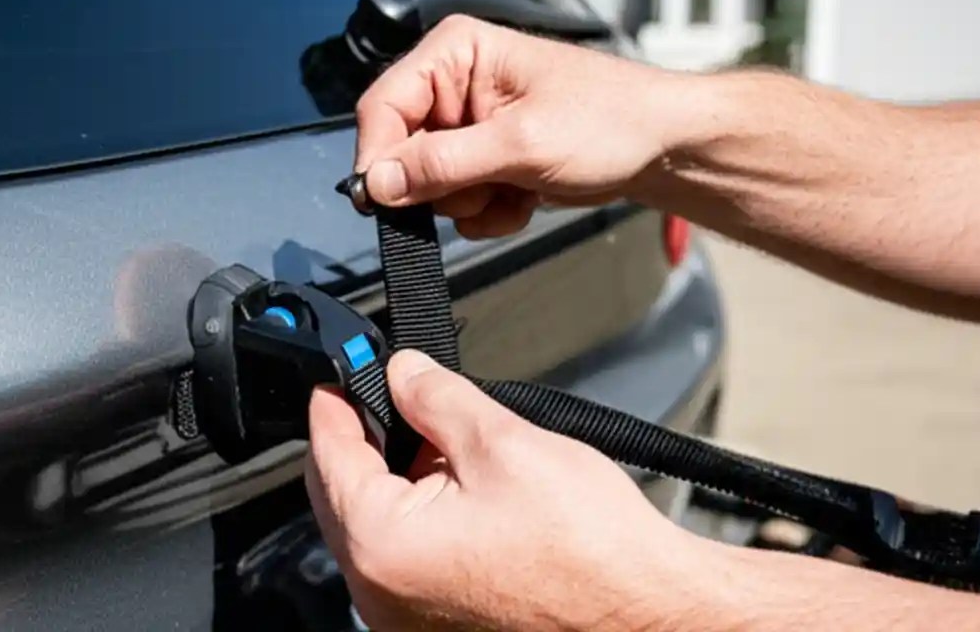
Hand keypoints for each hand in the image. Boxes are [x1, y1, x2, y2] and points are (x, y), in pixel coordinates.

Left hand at [305, 350, 718, 630]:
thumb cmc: (592, 551)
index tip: (336, 378)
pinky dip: (417, 519)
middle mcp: (382, 594)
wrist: (650, 613)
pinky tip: (457, 490)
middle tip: (389, 395)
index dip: (334, 406)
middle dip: (363, 441)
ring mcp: (408, 619)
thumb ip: (436, 398)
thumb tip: (402, 373)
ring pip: (375, 529)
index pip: (329, 459)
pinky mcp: (439, 627)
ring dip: (394, 480)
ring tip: (442, 439)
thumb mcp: (503, 442)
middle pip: (344, 498)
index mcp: (383, 546)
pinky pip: (405, 560)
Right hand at [354, 15, 691, 238]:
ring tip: (517, 186)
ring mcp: (469, 125)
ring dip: (472, 202)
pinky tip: (524, 197)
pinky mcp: (485, 159)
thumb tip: (378, 182)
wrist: (662, 147)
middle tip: (488, 184)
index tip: (384, 201)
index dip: (378, 158)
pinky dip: (489, 211)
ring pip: (429, 186)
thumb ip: (442, 163)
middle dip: (444, 184)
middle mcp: (455, 84)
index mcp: (456, 53)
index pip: (383, 107)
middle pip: (401, 153)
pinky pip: (458, 202)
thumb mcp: (520, 144)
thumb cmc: (612, 119)